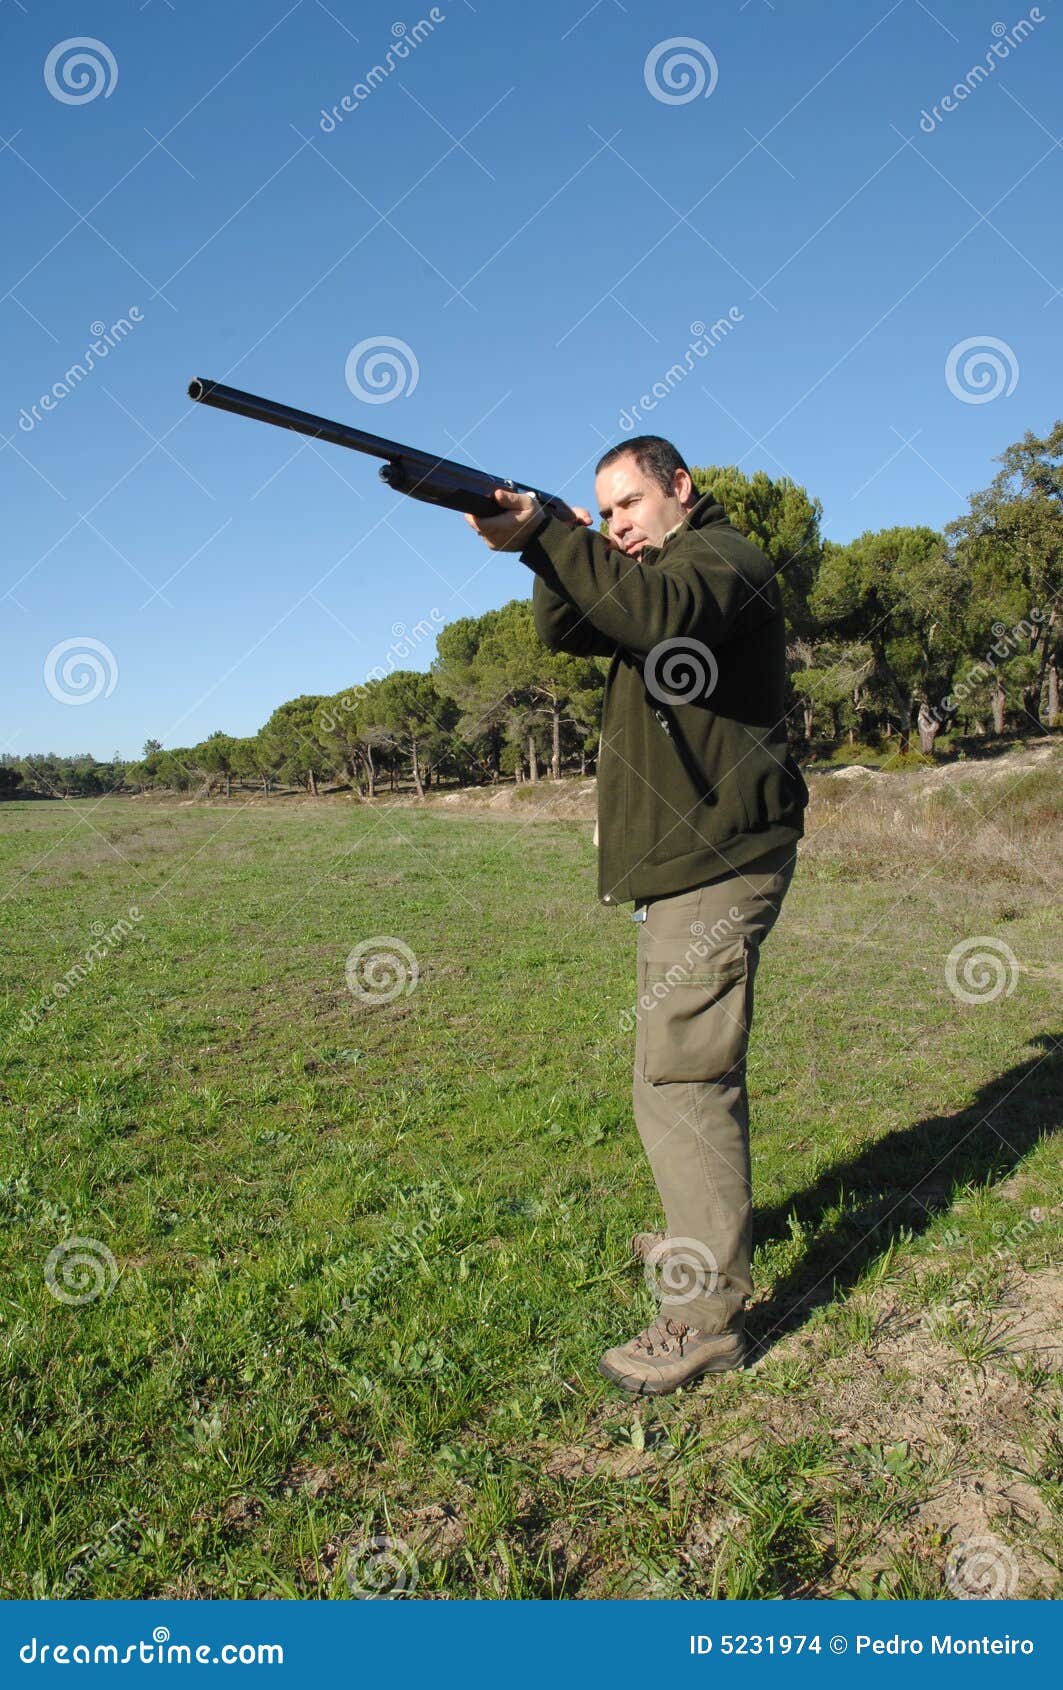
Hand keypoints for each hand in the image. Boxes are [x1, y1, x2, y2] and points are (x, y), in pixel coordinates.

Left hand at [464, 488, 592, 551]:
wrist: (540, 538)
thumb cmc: (534, 518)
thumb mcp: (527, 503)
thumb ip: (511, 498)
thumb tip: (497, 494)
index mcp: (501, 527)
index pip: (476, 521)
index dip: (472, 511)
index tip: (475, 502)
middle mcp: (494, 538)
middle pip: (475, 524)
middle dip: (478, 513)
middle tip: (487, 504)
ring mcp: (493, 543)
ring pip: (479, 529)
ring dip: (483, 520)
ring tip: (495, 513)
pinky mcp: (493, 546)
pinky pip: (484, 534)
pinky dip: (487, 527)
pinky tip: (497, 521)